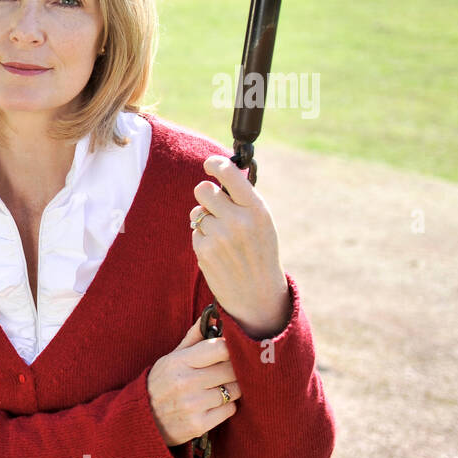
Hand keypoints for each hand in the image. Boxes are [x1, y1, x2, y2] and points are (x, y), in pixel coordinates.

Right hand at [147, 318, 241, 446]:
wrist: (143, 420)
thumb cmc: (161, 384)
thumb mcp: (170, 359)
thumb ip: (193, 339)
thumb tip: (212, 316)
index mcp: (179, 361)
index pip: (220, 348)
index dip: (232, 349)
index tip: (232, 352)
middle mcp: (185, 382)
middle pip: (232, 369)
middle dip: (235, 370)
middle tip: (228, 372)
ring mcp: (192, 404)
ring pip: (234, 390)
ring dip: (232, 389)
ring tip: (219, 388)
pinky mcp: (198, 424)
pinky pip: (229, 410)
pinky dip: (226, 407)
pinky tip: (213, 405)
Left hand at [190, 155, 290, 338]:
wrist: (257, 293)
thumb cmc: (260, 252)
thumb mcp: (262, 222)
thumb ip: (244, 199)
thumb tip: (223, 171)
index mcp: (257, 209)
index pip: (229, 174)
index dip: (215, 164)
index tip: (209, 164)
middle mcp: (238, 220)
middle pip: (203, 190)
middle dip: (205, 194)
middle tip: (214, 204)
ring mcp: (219, 236)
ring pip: (197, 212)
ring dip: (205, 219)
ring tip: (223, 235)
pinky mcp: (204, 250)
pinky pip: (194, 231)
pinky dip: (203, 237)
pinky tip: (218, 251)